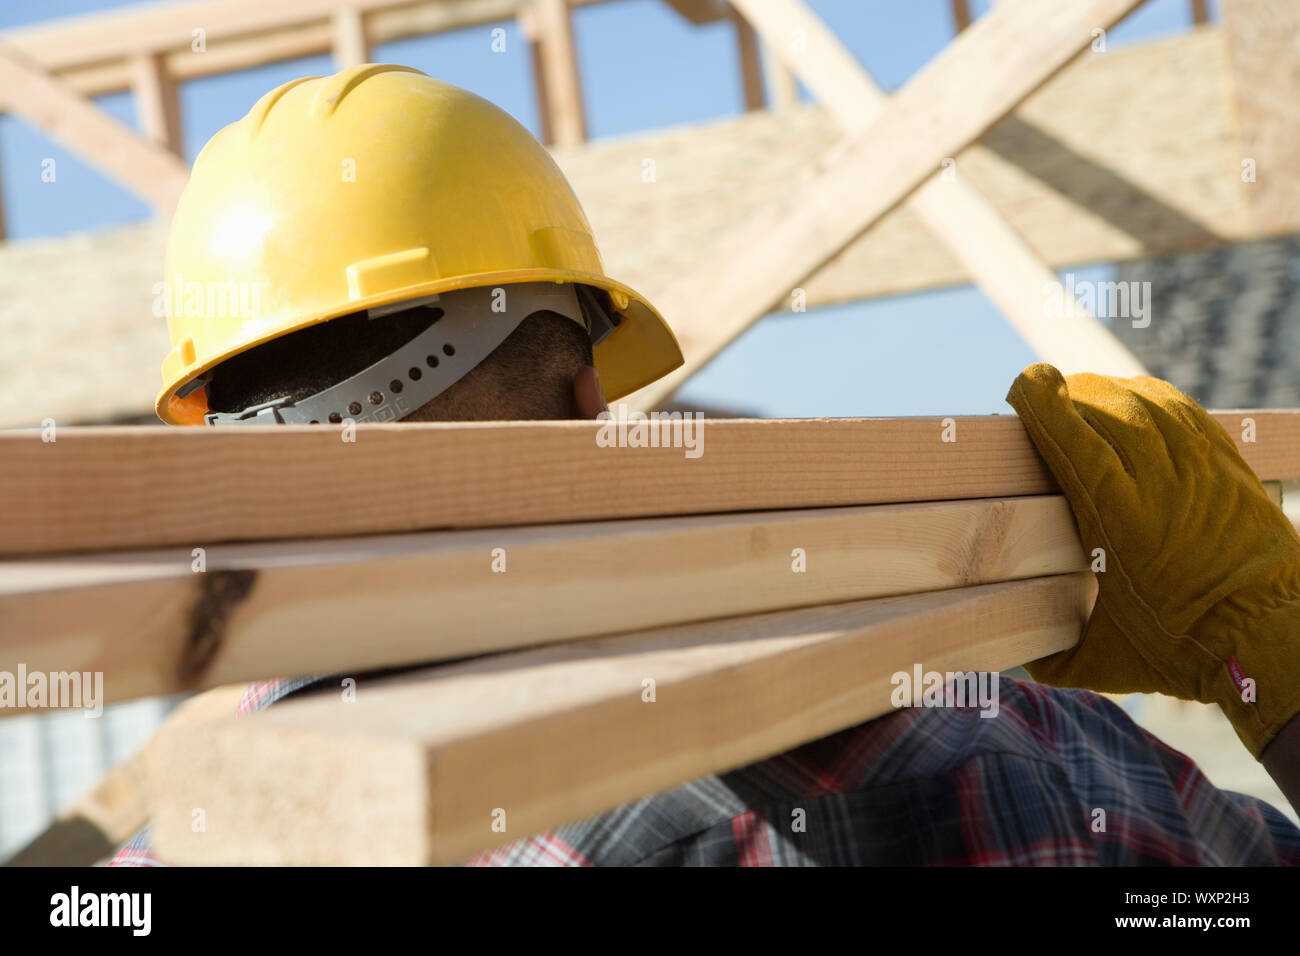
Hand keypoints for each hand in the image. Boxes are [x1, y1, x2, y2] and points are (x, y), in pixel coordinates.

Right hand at [1006, 363, 1299, 757]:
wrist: (1269, 640)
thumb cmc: (1179, 652)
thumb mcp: (1099, 662)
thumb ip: (1044, 654)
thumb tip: (1004, 653)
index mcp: (1116, 519)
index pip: (1074, 435)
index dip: (1044, 400)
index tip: (1024, 386)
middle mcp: (1158, 482)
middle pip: (1105, 406)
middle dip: (1068, 393)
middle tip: (1045, 399)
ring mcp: (1198, 468)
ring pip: (1144, 401)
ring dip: (1107, 392)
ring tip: (1083, 397)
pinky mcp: (1226, 464)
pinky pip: (1182, 410)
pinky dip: (1150, 398)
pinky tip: (1133, 403)